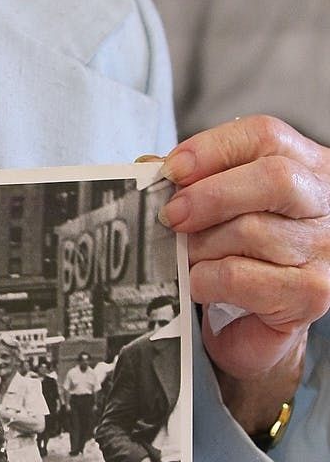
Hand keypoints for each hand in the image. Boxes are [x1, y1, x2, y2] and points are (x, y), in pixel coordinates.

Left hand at [159, 117, 329, 391]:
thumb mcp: (223, 212)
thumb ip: (194, 184)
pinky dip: (206, 279)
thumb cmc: (243, 260)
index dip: (212, 148)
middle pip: (272, 177)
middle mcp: (325, 203)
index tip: (171, 170)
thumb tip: (149, 169)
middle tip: (170, 216)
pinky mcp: (309, 293)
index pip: (265, 136)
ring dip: (201, 246)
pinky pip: (239, 277)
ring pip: (250, 231)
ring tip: (184, 258)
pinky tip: (198, 284)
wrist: (262, 326)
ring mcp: (323, 248)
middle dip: (208, 196)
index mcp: (306, 168)